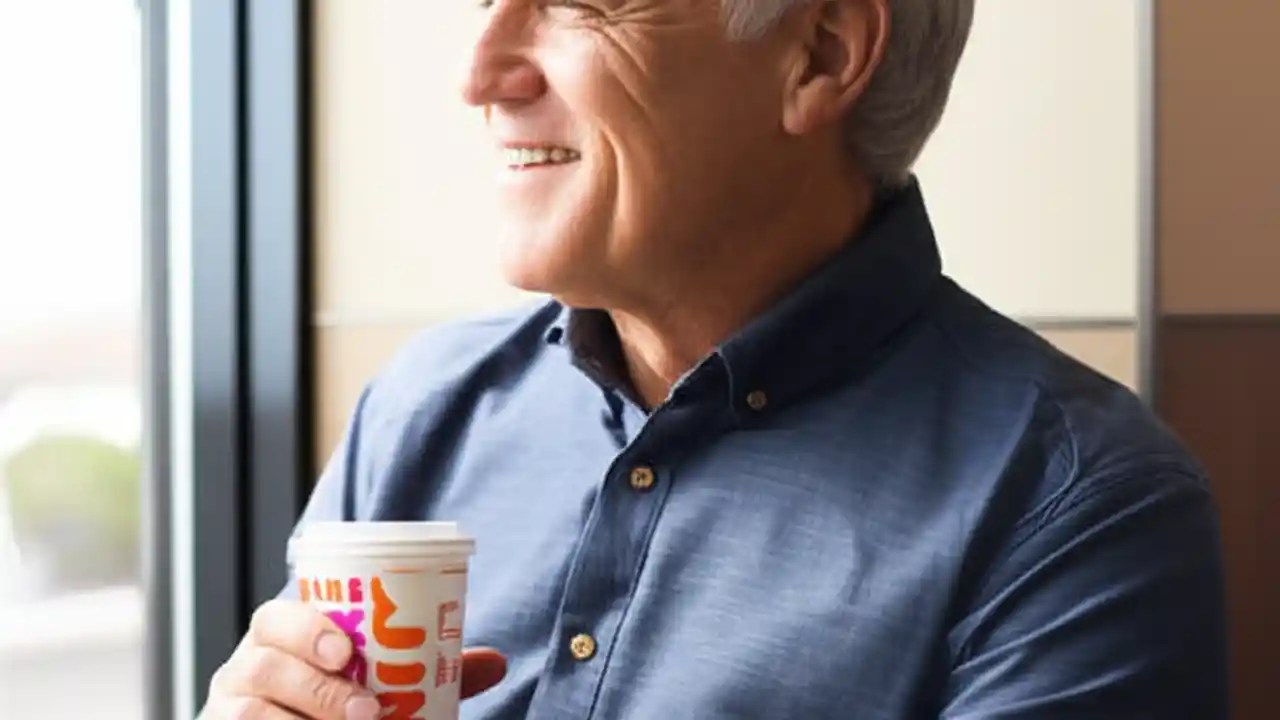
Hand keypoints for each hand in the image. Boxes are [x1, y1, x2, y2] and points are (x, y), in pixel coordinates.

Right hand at [201, 599, 507, 718]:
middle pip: (264, 666)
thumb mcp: (375, 682)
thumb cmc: (333, 701)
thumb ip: (425, 674)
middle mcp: (243, 670)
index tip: (346, 650)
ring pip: (249, 713)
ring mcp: (227, 711)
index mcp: (277, 636)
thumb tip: (496, 661)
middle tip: (366, 709)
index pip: (275, 617)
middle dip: (316, 687)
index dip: (305, 627)